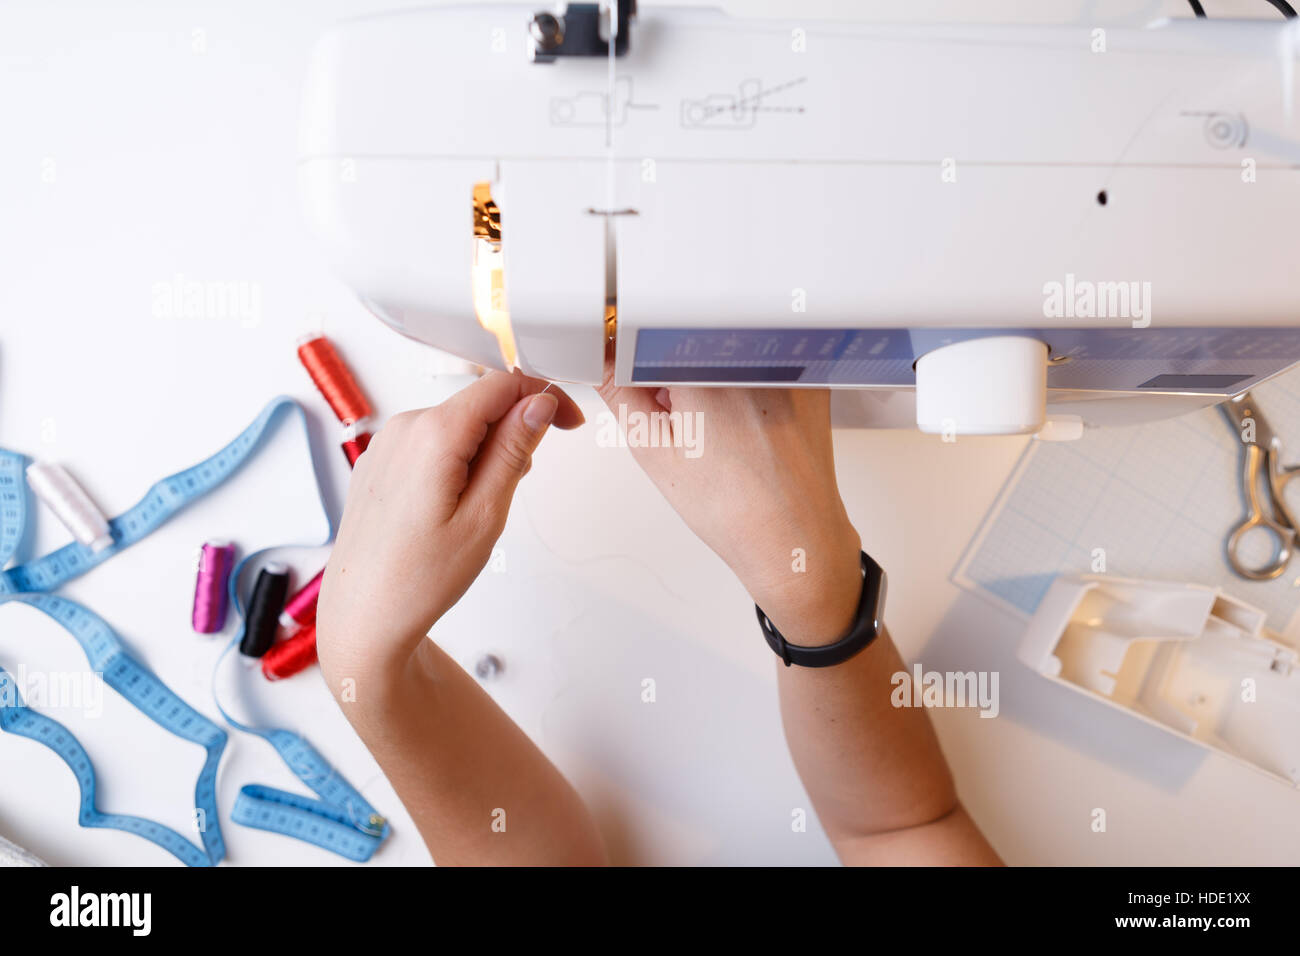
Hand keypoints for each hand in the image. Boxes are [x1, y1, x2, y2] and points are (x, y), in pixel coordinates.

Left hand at [317, 370, 582, 694]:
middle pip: (478, 406)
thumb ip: (514, 450)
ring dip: (484, 452)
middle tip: (518, 488)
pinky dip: (455, 462)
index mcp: (432, 435)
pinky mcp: (378, 463)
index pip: (501, 385)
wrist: (364, 615)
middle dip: (513, 433)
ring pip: (455, 426)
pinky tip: (453, 508)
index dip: (543, 395)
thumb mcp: (485, 515)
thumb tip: (538, 403)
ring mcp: (386, 445)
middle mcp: (403, 428)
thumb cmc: (420, 578)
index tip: (569, 423)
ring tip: (480, 510)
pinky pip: (429, 444)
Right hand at [598, 360, 862, 644]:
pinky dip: (749, 385)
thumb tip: (602, 356)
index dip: (636, 358)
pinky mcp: (810, 377)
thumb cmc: (732, 508)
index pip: (652, 334)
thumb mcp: (653, 449)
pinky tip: (749, 427)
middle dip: (676, 369)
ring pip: (730, 350)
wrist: (793, 539)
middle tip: (682, 418)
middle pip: (694, 339)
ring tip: (719, 428)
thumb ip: (619, 391)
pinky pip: (765, 364)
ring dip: (713, 375)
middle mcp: (751, 357)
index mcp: (704, 368)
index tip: (636, 379)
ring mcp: (788, 365)